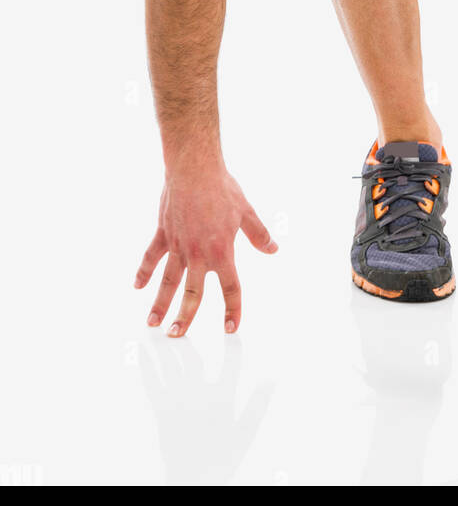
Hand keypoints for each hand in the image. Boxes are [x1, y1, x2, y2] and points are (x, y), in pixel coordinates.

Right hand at [134, 165, 277, 335]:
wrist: (194, 170)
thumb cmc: (222, 189)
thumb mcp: (246, 212)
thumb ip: (258, 235)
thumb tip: (273, 249)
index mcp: (222, 251)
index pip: (231, 287)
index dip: (233, 309)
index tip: (231, 328)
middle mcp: (198, 254)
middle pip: (193, 292)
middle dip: (185, 316)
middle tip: (177, 335)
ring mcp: (178, 245)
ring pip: (168, 281)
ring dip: (160, 302)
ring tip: (152, 324)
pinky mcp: (164, 234)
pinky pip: (151, 256)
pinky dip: (144, 271)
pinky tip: (137, 286)